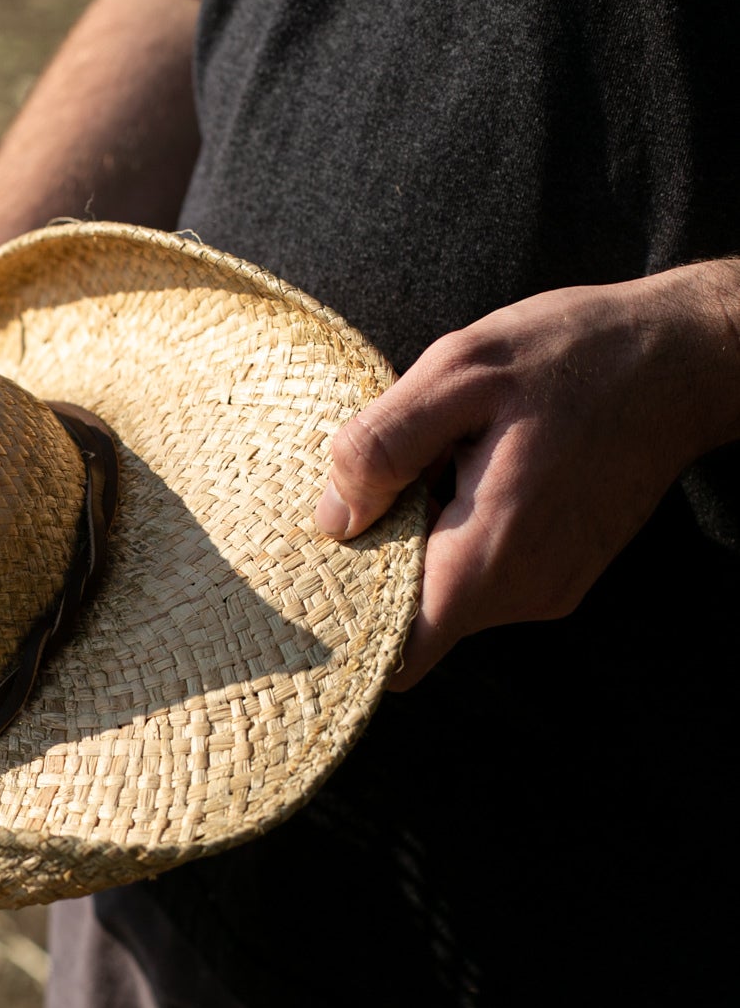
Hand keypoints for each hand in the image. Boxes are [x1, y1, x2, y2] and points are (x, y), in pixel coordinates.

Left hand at [314, 262, 739, 686]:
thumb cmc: (571, 353)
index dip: (351, 628)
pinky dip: (463, 537)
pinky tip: (479, 473)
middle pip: (416, 621)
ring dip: (427, 542)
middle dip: (384, 563)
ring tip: (449, 464)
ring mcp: (550, 589)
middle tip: (388, 485)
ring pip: (451, 595)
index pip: (399, 653)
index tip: (326, 577)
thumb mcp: (458, 371)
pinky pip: (487, 577)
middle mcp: (524, 593)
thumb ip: (382, 447)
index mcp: (488, 553)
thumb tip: (332, 520)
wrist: (681, 356)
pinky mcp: (564, 574)